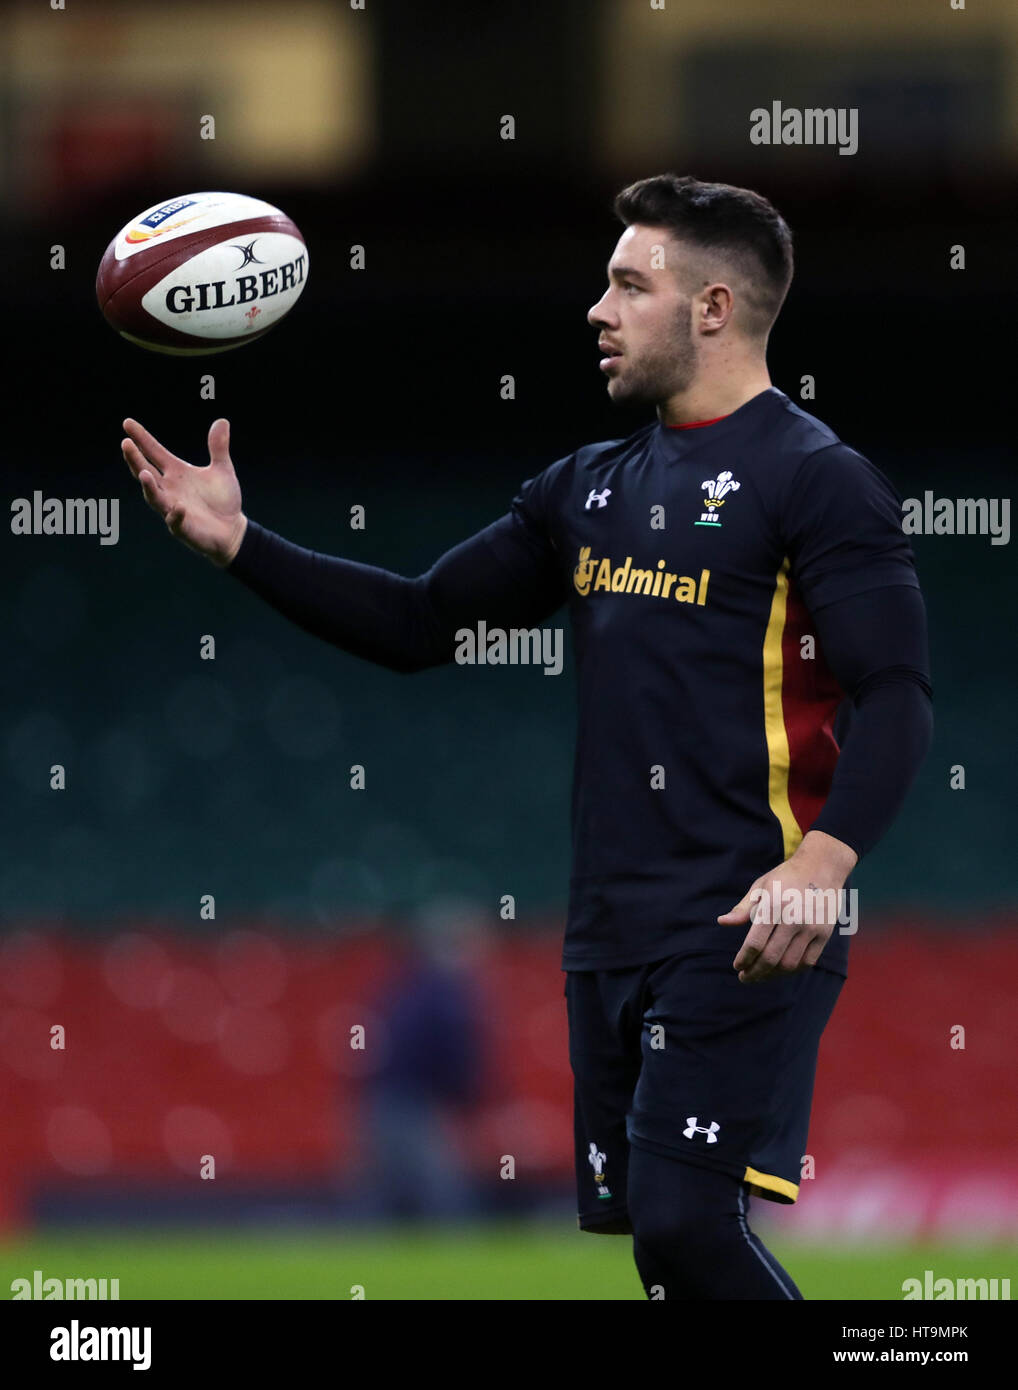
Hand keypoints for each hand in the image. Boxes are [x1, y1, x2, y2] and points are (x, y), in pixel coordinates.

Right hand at [121, 417, 246, 566]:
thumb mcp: (223, 470)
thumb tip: (222, 421)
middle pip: (146, 471)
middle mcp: (169, 489)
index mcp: (176, 473)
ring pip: (154, 497)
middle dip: (135, 459)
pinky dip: (175, 515)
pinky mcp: (183, 527)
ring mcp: (173, 508)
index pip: (154, 452)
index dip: (141, 438)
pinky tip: (178, 507)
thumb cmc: (222, 500)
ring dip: (149, 486)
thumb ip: (219, 447)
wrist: (232, 530)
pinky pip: (175, 521)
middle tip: (125, 443)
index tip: (127, 422)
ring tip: (144, 473)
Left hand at [717, 830, 857, 984]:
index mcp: (774, 905)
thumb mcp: (761, 887)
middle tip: (745, 977)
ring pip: (789, 964)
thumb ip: (743, 908)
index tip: (737, 966)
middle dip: (754, 972)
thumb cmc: (785, 877)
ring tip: (761, 975)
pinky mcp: (824, 933)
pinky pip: (807, 961)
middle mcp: (793, 918)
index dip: (744, 959)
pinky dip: (792, 970)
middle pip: (771, 957)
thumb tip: (722, 922)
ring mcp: (811, 927)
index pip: (755, 943)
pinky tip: (780, 970)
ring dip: (772, 975)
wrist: (822, 866)